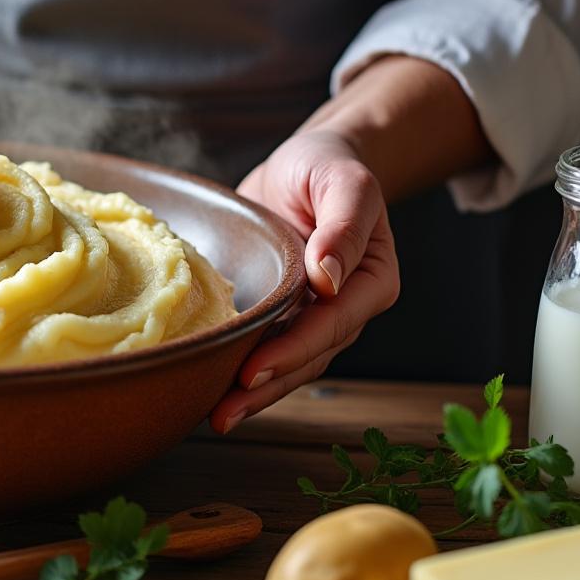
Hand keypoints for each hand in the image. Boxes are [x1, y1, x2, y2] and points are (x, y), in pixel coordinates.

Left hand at [208, 55, 489, 432]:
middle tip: (223, 413)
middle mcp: (344, 307)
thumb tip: (329, 277)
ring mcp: (310, 315)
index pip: (331, 325)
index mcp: (371, 282)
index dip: (292, 350)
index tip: (254, 370)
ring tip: (215, 416)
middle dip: (266, 387)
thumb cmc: (329, 166)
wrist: (306, 163)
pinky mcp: (279, 313)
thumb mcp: (345, 182)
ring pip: (286, 364)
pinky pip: (263, 348)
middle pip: (308, 357)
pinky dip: (240, 371)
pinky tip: (208, 390)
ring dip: (252, 394)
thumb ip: (343, 225)